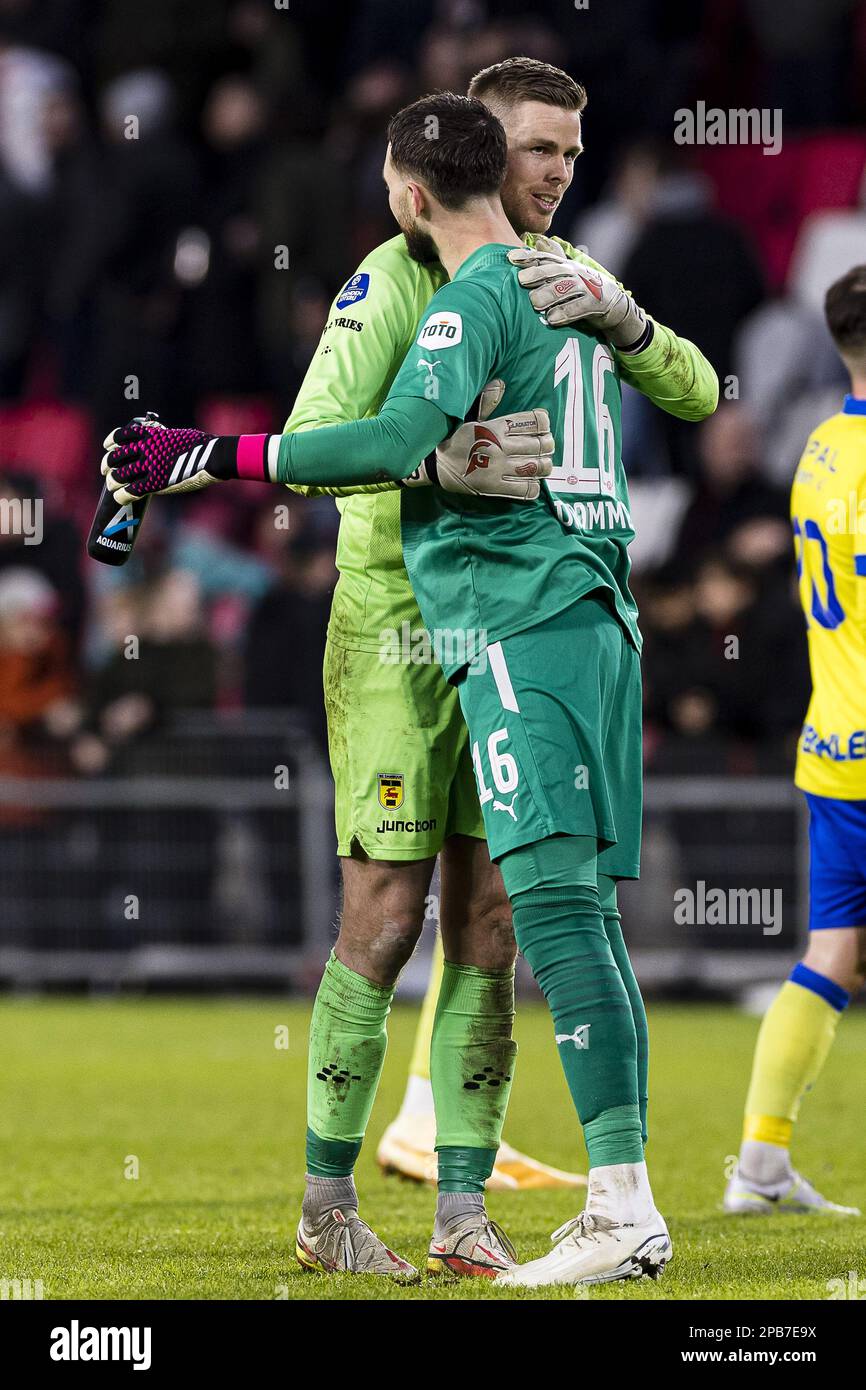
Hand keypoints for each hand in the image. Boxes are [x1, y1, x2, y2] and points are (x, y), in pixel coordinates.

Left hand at [102, 415, 231, 504]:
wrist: (212, 456)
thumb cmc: (202, 446)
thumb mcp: (179, 435)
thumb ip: (166, 439)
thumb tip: (165, 440)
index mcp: (151, 435)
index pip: (122, 435)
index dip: (112, 441)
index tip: (108, 446)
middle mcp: (147, 449)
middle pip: (117, 456)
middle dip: (108, 464)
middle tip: (106, 470)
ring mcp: (150, 466)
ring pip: (121, 474)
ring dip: (113, 481)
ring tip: (111, 486)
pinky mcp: (156, 482)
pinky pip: (133, 490)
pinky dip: (123, 495)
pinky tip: (119, 498)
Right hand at [403, 380, 553, 500]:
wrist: (435, 464)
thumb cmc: (455, 438)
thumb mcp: (470, 417)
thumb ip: (488, 402)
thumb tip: (501, 383)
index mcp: (495, 427)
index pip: (531, 421)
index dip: (544, 422)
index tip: (544, 424)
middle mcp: (499, 447)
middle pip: (539, 445)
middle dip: (548, 444)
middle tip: (548, 445)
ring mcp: (498, 469)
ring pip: (535, 467)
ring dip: (545, 465)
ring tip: (544, 463)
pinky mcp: (494, 488)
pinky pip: (524, 489)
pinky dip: (534, 487)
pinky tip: (534, 482)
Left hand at [508, 237, 650, 351]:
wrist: (614, 304)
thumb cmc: (584, 288)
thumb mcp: (569, 271)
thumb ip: (553, 257)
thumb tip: (536, 240)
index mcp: (566, 266)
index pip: (545, 258)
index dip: (528, 257)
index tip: (510, 258)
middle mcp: (575, 273)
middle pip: (554, 271)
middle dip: (538, 274)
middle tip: (521, 279)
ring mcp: (586, 288)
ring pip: (565, 288)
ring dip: (550, 294)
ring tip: (534, 302)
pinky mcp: (595, 304)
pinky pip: (579, 308)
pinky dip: (566, 312)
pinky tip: (552, 319)